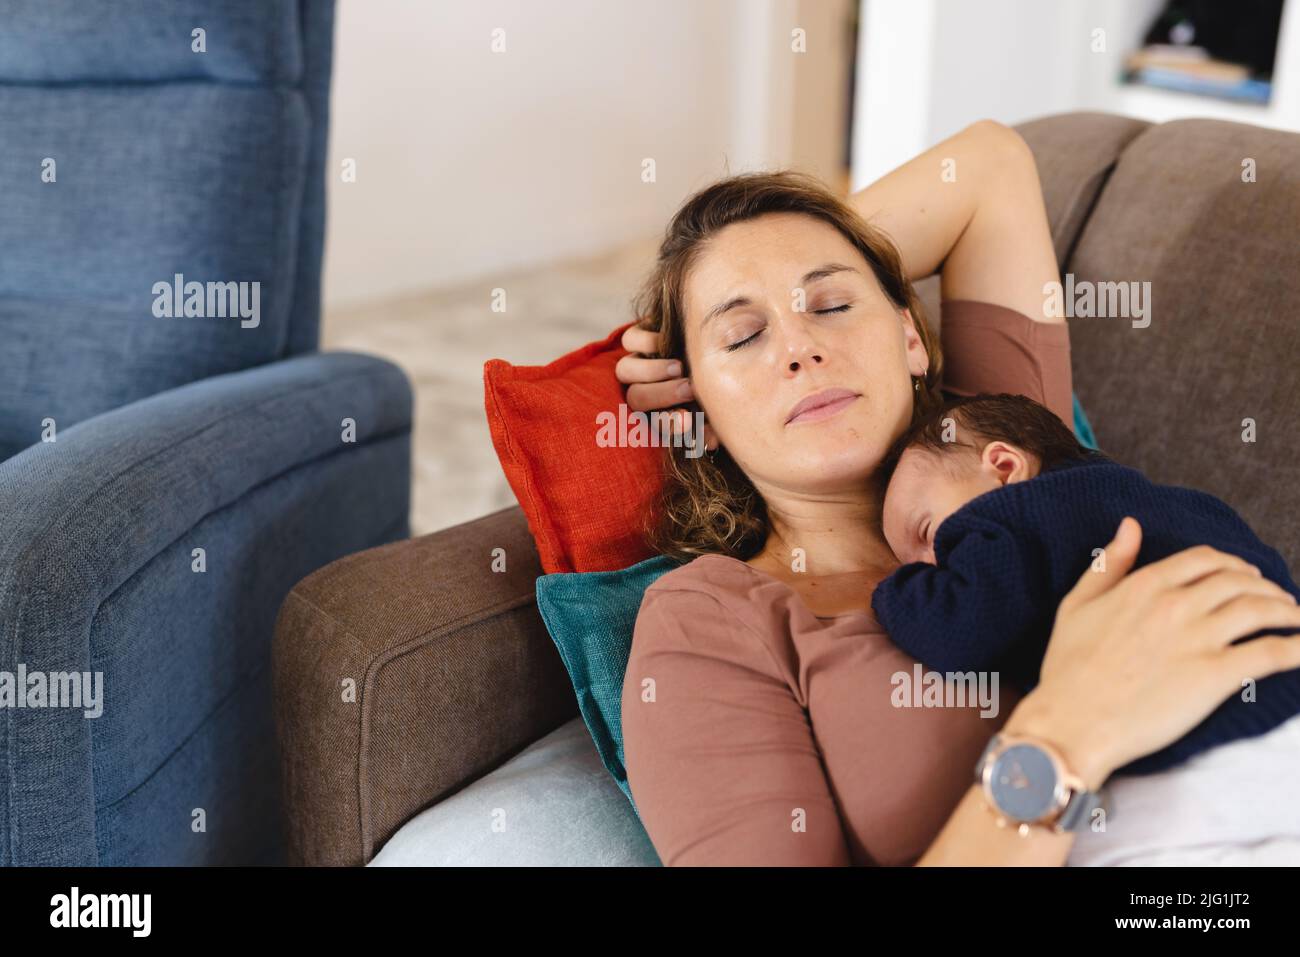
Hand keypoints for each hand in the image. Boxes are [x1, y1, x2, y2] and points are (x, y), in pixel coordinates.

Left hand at [614, 323, 717, 451]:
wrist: (716, 334)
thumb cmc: (717, 375)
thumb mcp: (715, 398)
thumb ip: (711, 419)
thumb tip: (711, 441)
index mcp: (661, 408)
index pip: (657, 423)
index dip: (669, 425)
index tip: (689, 421)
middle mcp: (645, 386)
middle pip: (637, 397)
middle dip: (662, 396)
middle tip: (689, 390)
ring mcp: (638, 360)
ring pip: (626, 370)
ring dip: (651, 372)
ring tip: (678, 368)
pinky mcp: (638, 335)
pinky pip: (630, 340)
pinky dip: (645, 342)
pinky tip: (666, 342)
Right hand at [1005, 516, 1299, 789]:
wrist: (1073, 722)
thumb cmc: (1067, 669)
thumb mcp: (1076, 605)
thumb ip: (1109, 563)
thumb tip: (1130, 525)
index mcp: (1144, 585)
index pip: (1204, 559)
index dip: (1231, 563)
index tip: (1243, 575)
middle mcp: (1175, 605)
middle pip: (1239, 580)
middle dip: (1265, 585)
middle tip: (1275, 599)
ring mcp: (1197, 639)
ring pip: (1261, 609)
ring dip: (1287, 610)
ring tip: (1295, 620)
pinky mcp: (1215, 676)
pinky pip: (1271, 653)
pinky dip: (1296, 648)